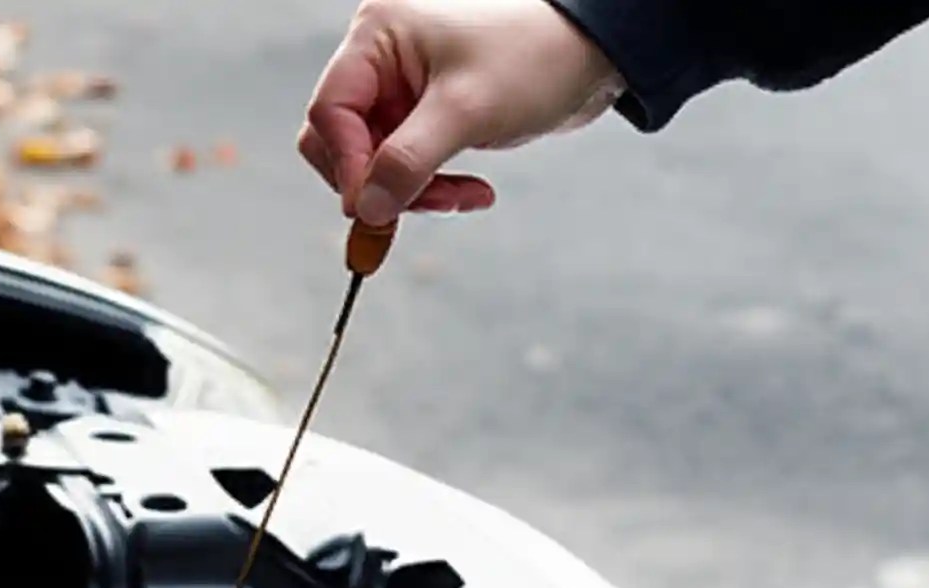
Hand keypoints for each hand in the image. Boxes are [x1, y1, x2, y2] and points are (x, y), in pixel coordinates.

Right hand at [299, 0, 624, 225]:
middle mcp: (381, 56)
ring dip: (413, 190)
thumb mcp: (467, 110)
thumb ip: (407, 162)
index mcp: (378, 34)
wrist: (596, 53)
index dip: (348, 166)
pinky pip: (405, 161)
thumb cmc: (536, 56)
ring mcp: (402, 85)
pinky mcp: (424, 111)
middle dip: (381, 181)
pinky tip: (473, 192)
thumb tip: (366, 211)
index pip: (332, 111)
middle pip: (342, 138)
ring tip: (462, 198)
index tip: (374, 209)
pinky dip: (433, 184)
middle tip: (424, 204)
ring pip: (374, 158)